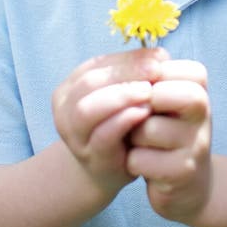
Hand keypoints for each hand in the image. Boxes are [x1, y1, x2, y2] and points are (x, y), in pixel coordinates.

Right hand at [52, 49, 168, 197]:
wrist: (105, 171)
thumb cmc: (119, 126)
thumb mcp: (123, 95)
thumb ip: (135, 74)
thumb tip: (161, 55)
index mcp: (71, 87)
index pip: (97, 64)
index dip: (129, 58)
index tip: (160, 56)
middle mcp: (65, 109)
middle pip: (90, 82)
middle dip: (126, 72)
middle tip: (156, 69)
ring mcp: (74, 136)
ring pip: (87, 109)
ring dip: (121, 96)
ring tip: (149, 91)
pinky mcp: (91, 156)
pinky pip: (102, 135)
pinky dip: (123, 120)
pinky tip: (144, 112)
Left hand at [127, 59, 211, 222]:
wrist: (185, 184)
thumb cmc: (164, 131)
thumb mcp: (159, 100)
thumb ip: (146, 79)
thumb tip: (131, 66)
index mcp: (197, 85)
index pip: (158, 67)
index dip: (140, 84)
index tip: (144, 98)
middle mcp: (204, 110)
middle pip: (154, 95)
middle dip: (138, 109)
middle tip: (142, 121)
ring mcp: (197, 142)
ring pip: (145, 129)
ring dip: (133, 138)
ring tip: (143, 144)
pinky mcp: (184, 172)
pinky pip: (139, 159)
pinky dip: (133, 162)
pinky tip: (146, 165)